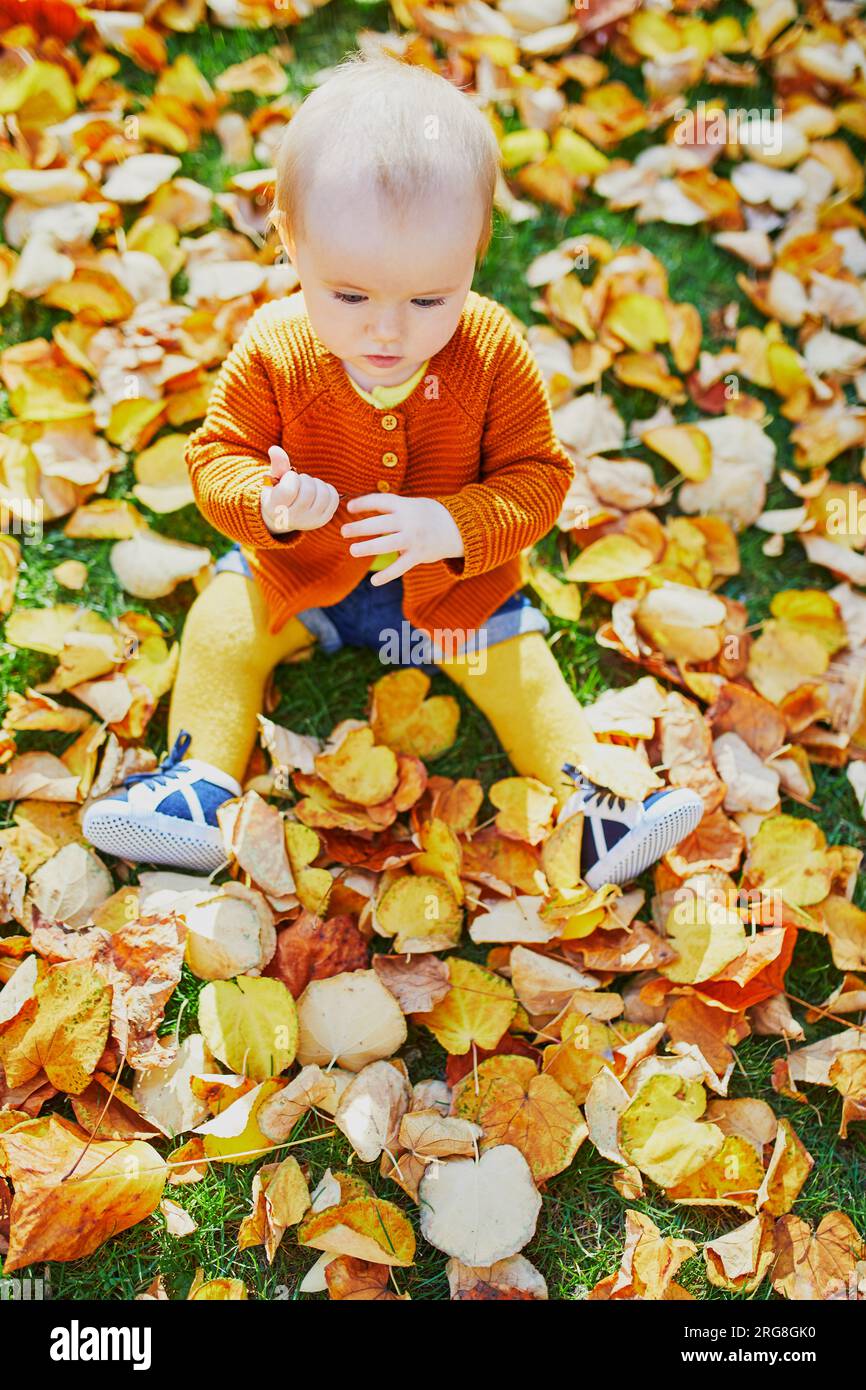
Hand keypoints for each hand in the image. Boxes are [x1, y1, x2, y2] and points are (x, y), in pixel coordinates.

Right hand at [260, 445, 339, 533]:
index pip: (289, 490)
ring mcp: (310, 521)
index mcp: (275, 508)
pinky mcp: (323, 519)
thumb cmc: (277, 493)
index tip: (288, 477)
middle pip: (309, 492)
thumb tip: (275, 449)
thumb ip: (277, 464)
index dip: (291, 478)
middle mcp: (293, 519)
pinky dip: (327, 489)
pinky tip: (317, 491)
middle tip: (299, 482)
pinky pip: (334, 498)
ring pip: (323, 495)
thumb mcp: (273, 479)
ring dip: (316, 484)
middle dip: (305, 479)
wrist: (284, 516)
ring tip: (307, 486)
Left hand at [341, 493, 464, 585]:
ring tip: (353, 550)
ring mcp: (413, 539)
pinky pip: (399, 567)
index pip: (380, 501)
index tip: (349, 507)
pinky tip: (374, 581)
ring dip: (368, 547)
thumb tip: (366, 510)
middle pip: (379, 524)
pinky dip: (386, 575)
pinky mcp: (418, 555)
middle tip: (343, 531)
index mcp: (405, 506)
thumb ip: (393, 509)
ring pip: (386, 544)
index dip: (363, 503)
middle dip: (359, 527)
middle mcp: (408, 521)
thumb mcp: (413, 505)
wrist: (459, 528)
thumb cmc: (429, 515)